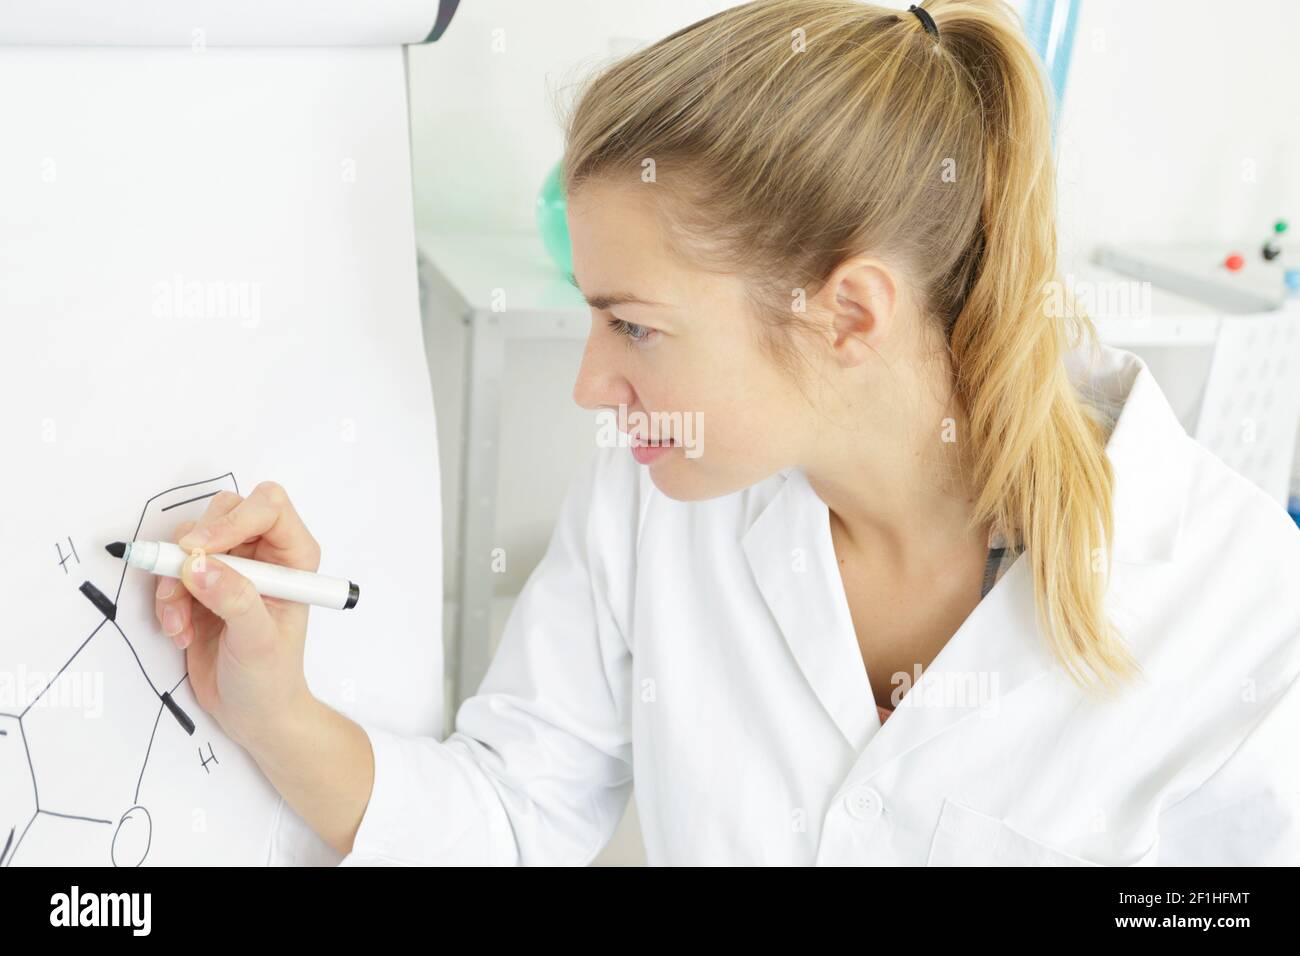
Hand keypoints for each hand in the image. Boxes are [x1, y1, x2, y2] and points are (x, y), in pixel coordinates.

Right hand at [153, 481, 319, 750]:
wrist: (253, 713)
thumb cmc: (271, 679)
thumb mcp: (258, 642)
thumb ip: (234, 600)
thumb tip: (199, 565)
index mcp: (294, 557)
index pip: (269, 506)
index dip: (232, 519)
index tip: (199, 550)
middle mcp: (264, 553)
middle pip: (223, 512)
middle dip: (194, 548)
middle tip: (183, 584)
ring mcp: (232, 567)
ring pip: (189, 542)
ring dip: (174, 580)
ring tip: (181, 624)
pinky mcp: (202, 585)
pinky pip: (171, 570)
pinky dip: (166, 598)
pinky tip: (178, 631)